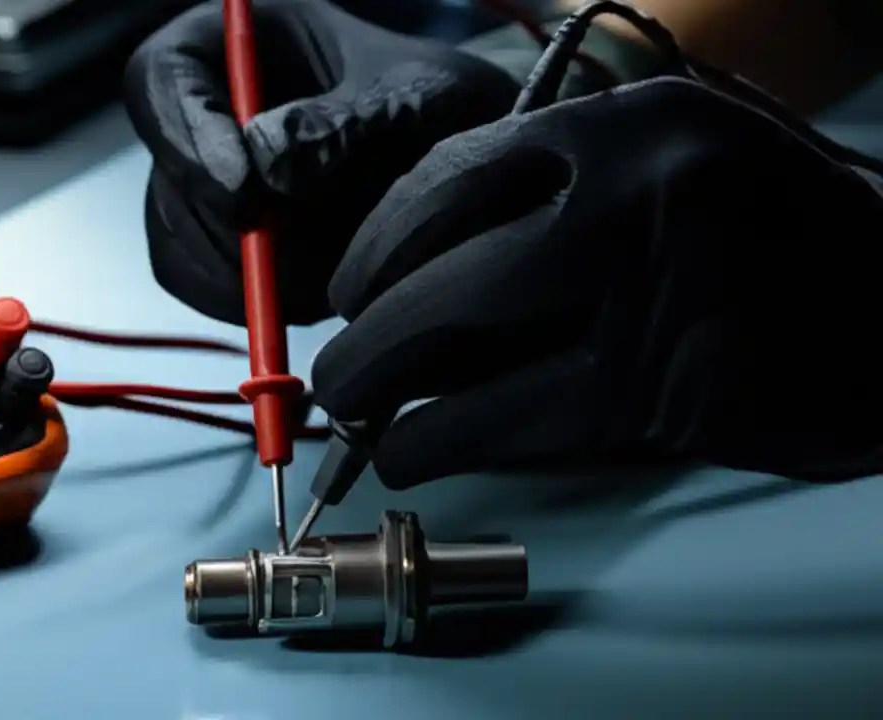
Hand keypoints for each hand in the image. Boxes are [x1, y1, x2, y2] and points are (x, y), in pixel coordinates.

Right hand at [122, 0, 519, 324]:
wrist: (460, 155)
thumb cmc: (436, 103)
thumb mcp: (415, 95)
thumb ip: (347, 126)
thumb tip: (270, 170)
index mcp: (237, 42)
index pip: (162, 77)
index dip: (187, 136)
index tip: (244, 194)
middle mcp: (205, 111)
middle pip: (167, 174)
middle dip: (231, 227)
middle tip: (304, 257)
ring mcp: (203, 180)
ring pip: (180, 240)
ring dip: (250, 271)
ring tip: (335, 265)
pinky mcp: (216, 243)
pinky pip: (200, 285)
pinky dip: (251, 301)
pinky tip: (317, 291)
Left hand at [313, 73, 882, 487]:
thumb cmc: (774, 244)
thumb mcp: (674, 167)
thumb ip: (561, 191)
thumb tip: (419, 264)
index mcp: (628, 124)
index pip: (455, 173)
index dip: (381, 239)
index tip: (351, 284)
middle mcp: (634, 190)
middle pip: (446, 259)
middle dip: (368, 324)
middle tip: (339, 366)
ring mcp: (650, 287)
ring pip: (463, 337)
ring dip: (384, 385)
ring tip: (355, 414)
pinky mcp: (664, 388)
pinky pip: (515, 416)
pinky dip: (444, 441)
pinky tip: (412, 454)